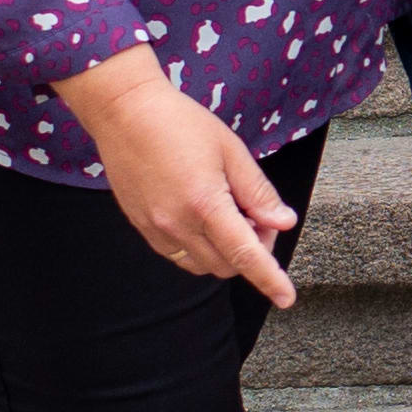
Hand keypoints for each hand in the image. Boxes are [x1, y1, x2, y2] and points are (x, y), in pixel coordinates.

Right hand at [63, 56, 301, 302]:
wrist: (125, 113)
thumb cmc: (180, 123)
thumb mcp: (231, 151)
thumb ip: (258, 192)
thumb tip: (283, 222)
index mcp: (205, 204)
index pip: (245, 255)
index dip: (269, 278)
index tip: (286, 298)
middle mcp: (178, 224)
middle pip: (227, 265)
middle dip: (251, 251)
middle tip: (256, 216)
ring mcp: (156, 229)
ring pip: (202, 265)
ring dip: (224, 252)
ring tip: (228, 213)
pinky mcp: (142, 227)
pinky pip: (179, 255)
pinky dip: (199, 247)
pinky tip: (202, 215)